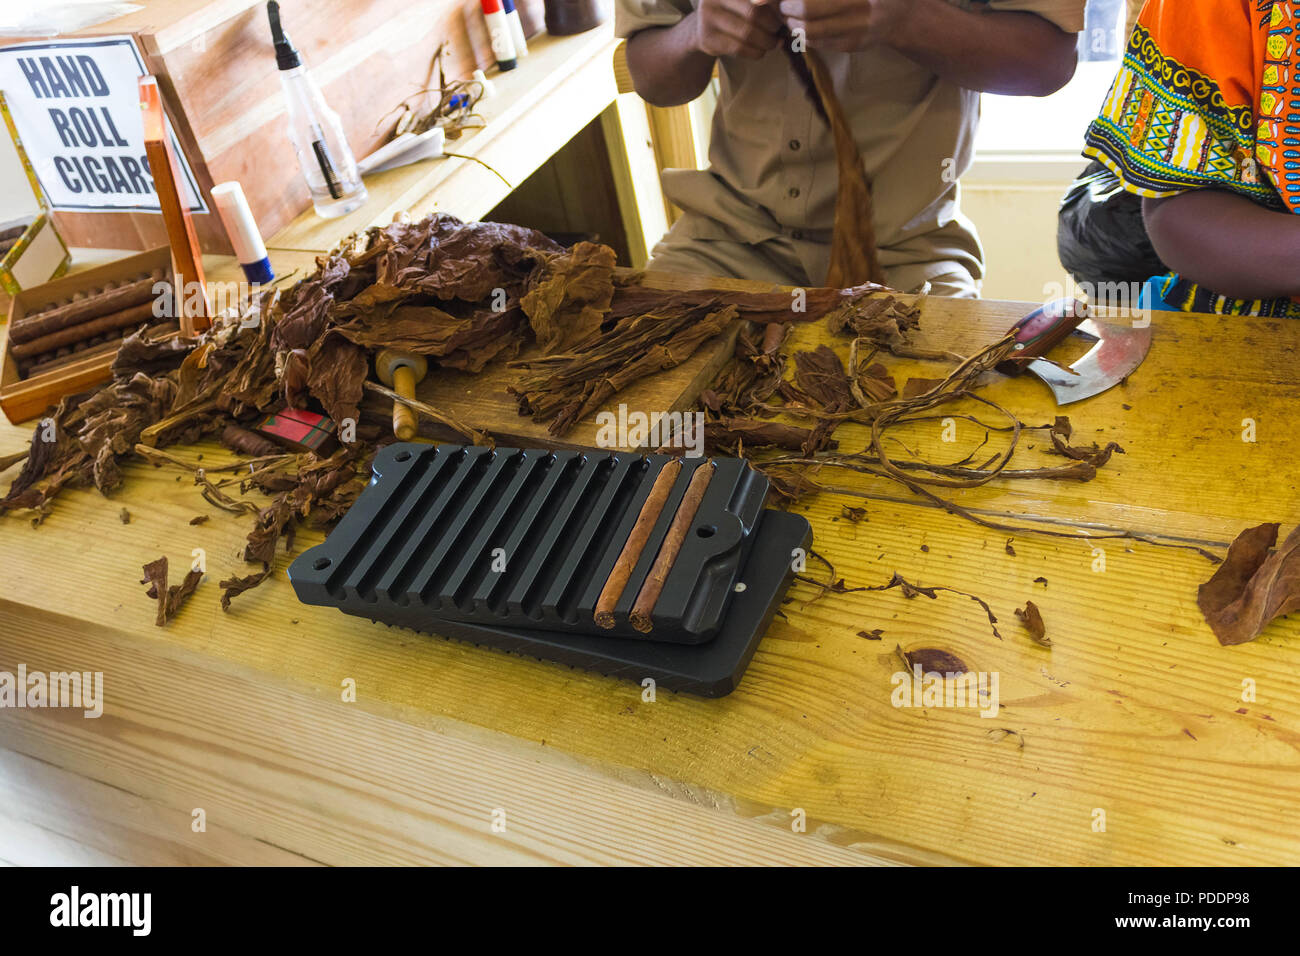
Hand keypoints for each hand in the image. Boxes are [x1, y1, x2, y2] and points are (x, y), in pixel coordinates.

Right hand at [691, 0, 784, 59]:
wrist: (703, 27)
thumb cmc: (733, 9)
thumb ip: (763, 1)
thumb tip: (787, 11)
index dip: (774, 5)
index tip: (784, 14)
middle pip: (753, 13)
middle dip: (772, 24)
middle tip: (780, 29)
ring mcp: (708, 17)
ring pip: (747, 32)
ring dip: (766, 41)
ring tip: (774, 42)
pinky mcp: (707, 38)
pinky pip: (738, 47)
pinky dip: (755, 52)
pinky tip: (761, 51)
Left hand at [777, 0, 905, 51]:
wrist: (898, 14)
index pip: (810, 1)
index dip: (791, 0)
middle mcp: (858, 7)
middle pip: (807, 10)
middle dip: (788, 8)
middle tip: (783, 5)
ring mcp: (855, 29)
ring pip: (809, 31)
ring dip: (792, 24)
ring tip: (789, 17)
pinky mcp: (851, 45)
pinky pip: (818, 42)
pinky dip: (804, 35)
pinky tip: (802, 27)